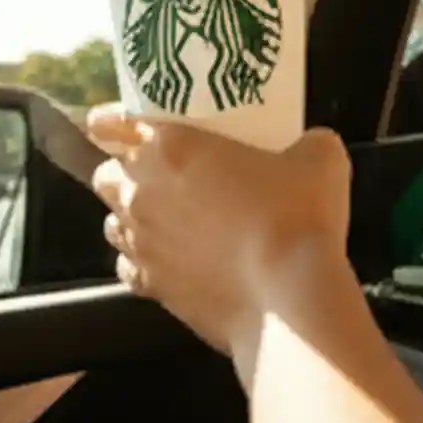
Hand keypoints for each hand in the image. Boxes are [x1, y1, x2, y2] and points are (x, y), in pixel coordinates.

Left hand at [87, 104, 352, 356]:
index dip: (108, 122)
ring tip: (162, 221)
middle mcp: (142, 192)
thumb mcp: (318, 160)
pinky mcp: (150, 287)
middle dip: (120, 173)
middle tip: (154, 176)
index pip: (112, 124)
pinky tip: (169, 264)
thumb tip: (313, 145)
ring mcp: (141, 243)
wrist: (288, 300)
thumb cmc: (297, 216)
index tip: (114, 124)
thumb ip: (307, 144)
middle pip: (104, 175)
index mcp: (170, 147)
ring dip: (128, 218)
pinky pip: (129, 268)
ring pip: (111, 223)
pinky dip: (142, 264)